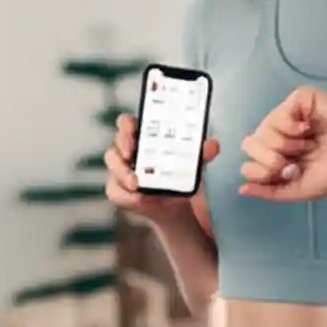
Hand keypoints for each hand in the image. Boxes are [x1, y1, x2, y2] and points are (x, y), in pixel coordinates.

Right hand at [105, 113, 219, 222]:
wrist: (175, 204)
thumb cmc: (179, 175)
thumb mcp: (192, 164)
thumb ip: (202, 154)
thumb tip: (214, 145)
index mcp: (143, 137)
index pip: (127, 123)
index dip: (127, 124)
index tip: (133, 129)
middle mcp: (128, 151)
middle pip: (117, 140)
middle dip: (123, 144)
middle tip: (131, 153)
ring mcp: (120, 169)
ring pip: (113, 164)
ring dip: (122, 172)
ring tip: (136, 183)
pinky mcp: (117, 189)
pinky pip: (114, 190)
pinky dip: (126, 195)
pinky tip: (139, 197)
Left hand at [238, 85, 326, 201]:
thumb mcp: (305, 189)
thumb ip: (273, 191)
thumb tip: (241, 190)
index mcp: (279, 158)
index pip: (249, 165)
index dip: (263, 173)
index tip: (289, 174)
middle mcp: (278, 136)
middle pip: (249, 146)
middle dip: (271, 159)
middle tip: (295, 161)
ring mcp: (287, 116)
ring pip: (261, 131)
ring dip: (286, 144)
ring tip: (309, 145)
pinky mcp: (298, 101)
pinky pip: (278, 114)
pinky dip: (291, 127)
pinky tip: (308, 129)